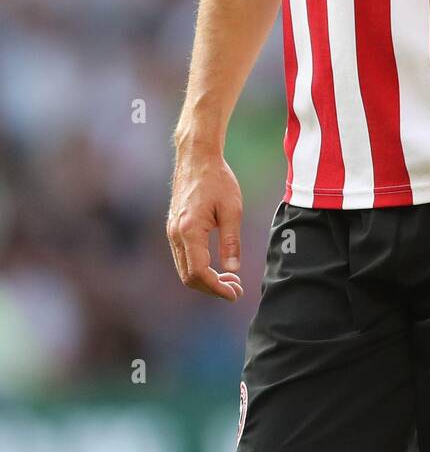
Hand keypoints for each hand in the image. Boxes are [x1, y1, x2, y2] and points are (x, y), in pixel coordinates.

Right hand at [167, 147, 244, 302]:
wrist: (197, 157)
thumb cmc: (217, 179)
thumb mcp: (232, 209)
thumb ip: (231, 242)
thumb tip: (233, 270)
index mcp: (189, 230)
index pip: (199, 272)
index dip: (217, 288)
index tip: (235, 294)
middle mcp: (175, 234)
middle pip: (188, 277)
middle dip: (212, 288)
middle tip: (236, 289)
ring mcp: (171, 231)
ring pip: (184, 269)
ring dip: (205, 280)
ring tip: (230, 280)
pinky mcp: (173, 228)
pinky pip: (182, 258)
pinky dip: (198, 268)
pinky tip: (217, 266)